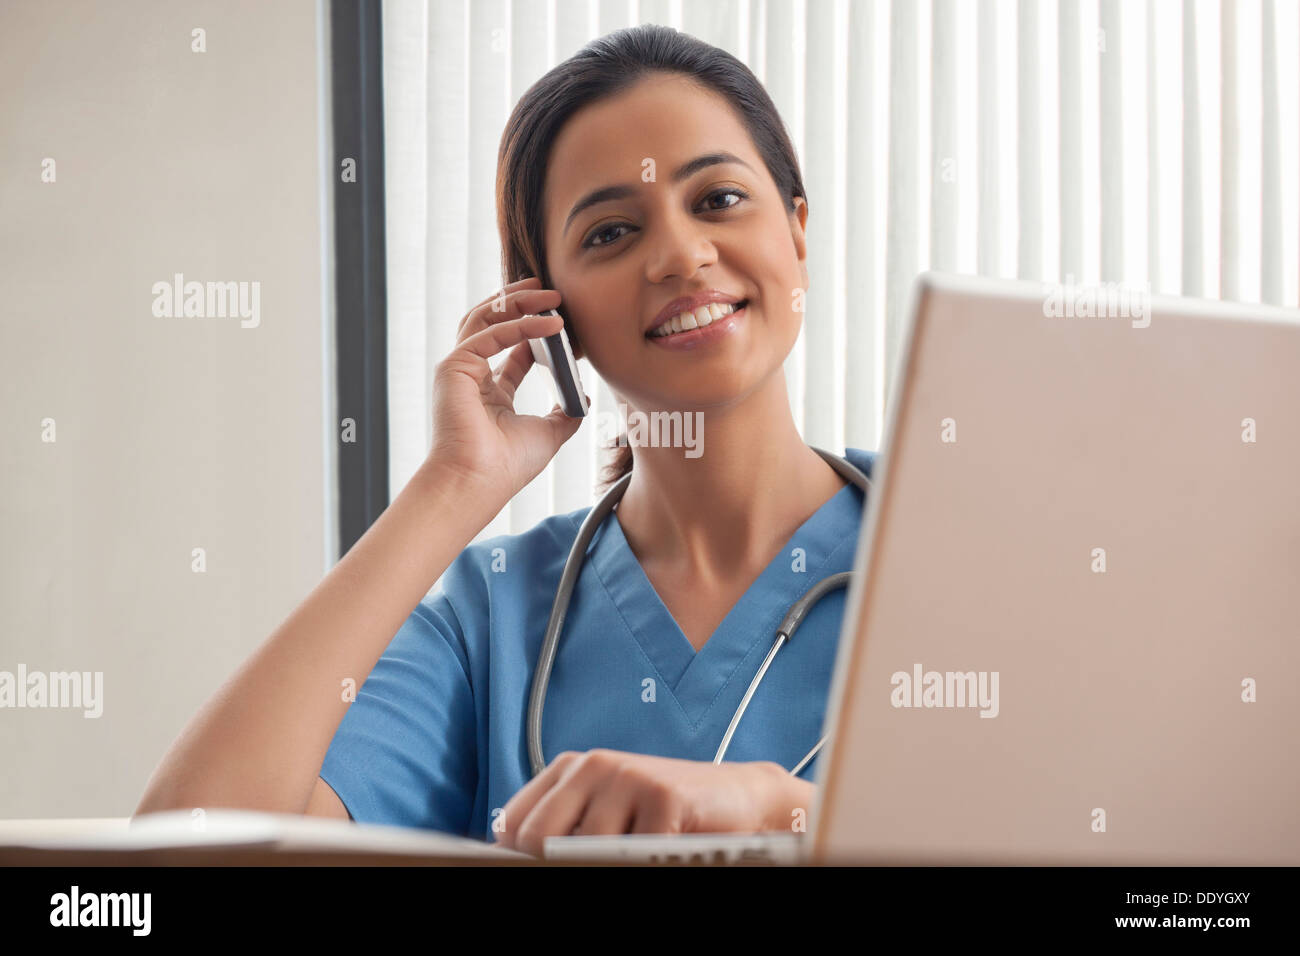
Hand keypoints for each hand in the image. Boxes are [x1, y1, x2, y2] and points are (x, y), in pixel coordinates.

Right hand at [426, 276, 585, 501]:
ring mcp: (459, 370)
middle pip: (493, 323)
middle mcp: (471, 376)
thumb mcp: (548, 434)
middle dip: (521, 302)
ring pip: (484, 318)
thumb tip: (581, 396)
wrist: (478, 483)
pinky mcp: (454, 367)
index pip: (509, 346)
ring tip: (550, 295)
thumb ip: (565, 413)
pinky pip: (489, 334)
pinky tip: (549, 324)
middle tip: (553, 293)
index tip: (561, 318)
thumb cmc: (506, 467)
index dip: (534, 327)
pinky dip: (520, 325)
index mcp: (489, 392)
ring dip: (517, 302)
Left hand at [496, 749, 813, 856]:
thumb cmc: (667, 816)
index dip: (520, 860)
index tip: (535, 871)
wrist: (740, 798)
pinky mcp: (662, 795)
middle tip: (599, 866)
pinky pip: (632, 855)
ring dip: (608, 865)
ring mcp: (627, 776)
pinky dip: (645, 863)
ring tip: (637, 856)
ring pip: (584, 853)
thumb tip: (515, 858)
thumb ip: (564, 832)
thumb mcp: (608, 818)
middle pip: (538, 841)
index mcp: (570, 768)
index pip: (515, 825)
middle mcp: (592, 765)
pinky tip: (662, 854)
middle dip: (559, 865)